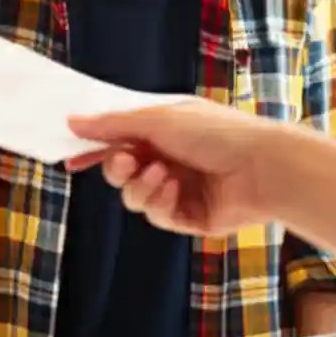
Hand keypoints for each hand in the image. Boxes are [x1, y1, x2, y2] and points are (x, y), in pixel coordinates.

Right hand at [65, 97, 285, 236]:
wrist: (263, 168)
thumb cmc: (216, 132)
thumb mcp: (158, 119)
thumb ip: (113, 124)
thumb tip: (72, 121)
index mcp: (163, 131)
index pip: (118, 139)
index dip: (95, 148)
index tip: (72, 157)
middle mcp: (167, 159)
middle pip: (120, 172)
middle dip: (116, 169)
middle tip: (126, 162)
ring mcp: (177, 189)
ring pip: (134, 197)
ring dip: (141, 187)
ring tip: (161, 176)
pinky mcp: (188, 217)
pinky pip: (156, 215)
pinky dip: (160, 203)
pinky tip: (175, 191)